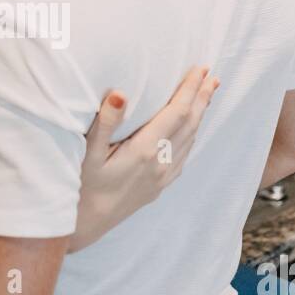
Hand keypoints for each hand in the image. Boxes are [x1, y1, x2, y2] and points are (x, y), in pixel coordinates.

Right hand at [69, 65, 218, 251]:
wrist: (88, 224)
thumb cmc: (82, 186)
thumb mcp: (88, 153)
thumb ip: (105, 123)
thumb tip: (120, 94)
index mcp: (145, 150)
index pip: (176, 112)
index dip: (190, 89)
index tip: (200, 69)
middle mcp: (160, 163)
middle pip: (189, 123)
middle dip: (202, 97)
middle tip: (212, 75)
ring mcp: (163, 176)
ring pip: (190, 138)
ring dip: (200, 114)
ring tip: (206, 94)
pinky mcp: (161, 185)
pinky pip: (184, 154)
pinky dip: (192, 134)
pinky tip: (191, 127)